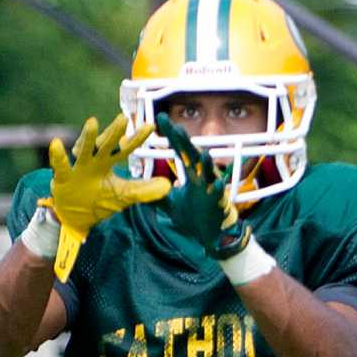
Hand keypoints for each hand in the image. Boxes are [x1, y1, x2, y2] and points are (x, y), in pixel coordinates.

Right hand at [43, 112, 167, 279]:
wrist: (75, 216)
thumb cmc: (99, 200)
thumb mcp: (124, 196)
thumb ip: (143, 190)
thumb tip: (168, 186)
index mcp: (109, 164)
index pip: (125, 150)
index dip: (136, 139)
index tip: (150, 127)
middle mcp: (94, 162)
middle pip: (105, 145)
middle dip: (113, 133)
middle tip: (123, 118)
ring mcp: (78, 168)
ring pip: (84, 151)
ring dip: (87, 138)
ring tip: (92, 122)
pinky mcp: (63, 177)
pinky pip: (61, 165)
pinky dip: (58, 156)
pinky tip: (57, 144)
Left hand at [156, 113, 251, 258]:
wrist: (208, 236)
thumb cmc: (193, 217)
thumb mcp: (170, 204)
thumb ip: (156, 194)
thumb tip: (137, 188)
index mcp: (190, 175)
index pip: (179, 150)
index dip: (171, 136)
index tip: (161, 120)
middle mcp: (201, 178)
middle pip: (192, 156)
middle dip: (185, 142)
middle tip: (176, 127)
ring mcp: (210, 190)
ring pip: (208, 174)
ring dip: (206, 164)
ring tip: (203, 153)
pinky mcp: (218, 204)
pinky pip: (219, 195)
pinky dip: (218, 189)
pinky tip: (217, 183)